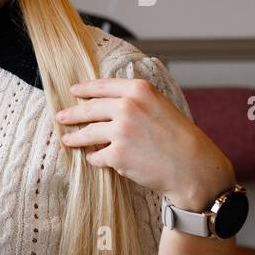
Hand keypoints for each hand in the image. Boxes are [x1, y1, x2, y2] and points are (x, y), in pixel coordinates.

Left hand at [56, 76, 234, 210]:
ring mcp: (121, 131)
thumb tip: (106, 101)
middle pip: (88, 109)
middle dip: (71, 114)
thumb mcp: (160, 106)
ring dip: (74, 138)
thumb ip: (135, 100)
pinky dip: (94, 158)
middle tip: (60, 117)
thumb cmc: (179, 138)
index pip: (102, 86)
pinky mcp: (117, 155)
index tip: (73, 91)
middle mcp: (128, 107)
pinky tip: (94, 158)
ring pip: (87, 133)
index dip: (85, 89)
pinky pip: (95, 156)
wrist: (194, 168)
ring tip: (67, 140)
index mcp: (139, 90)